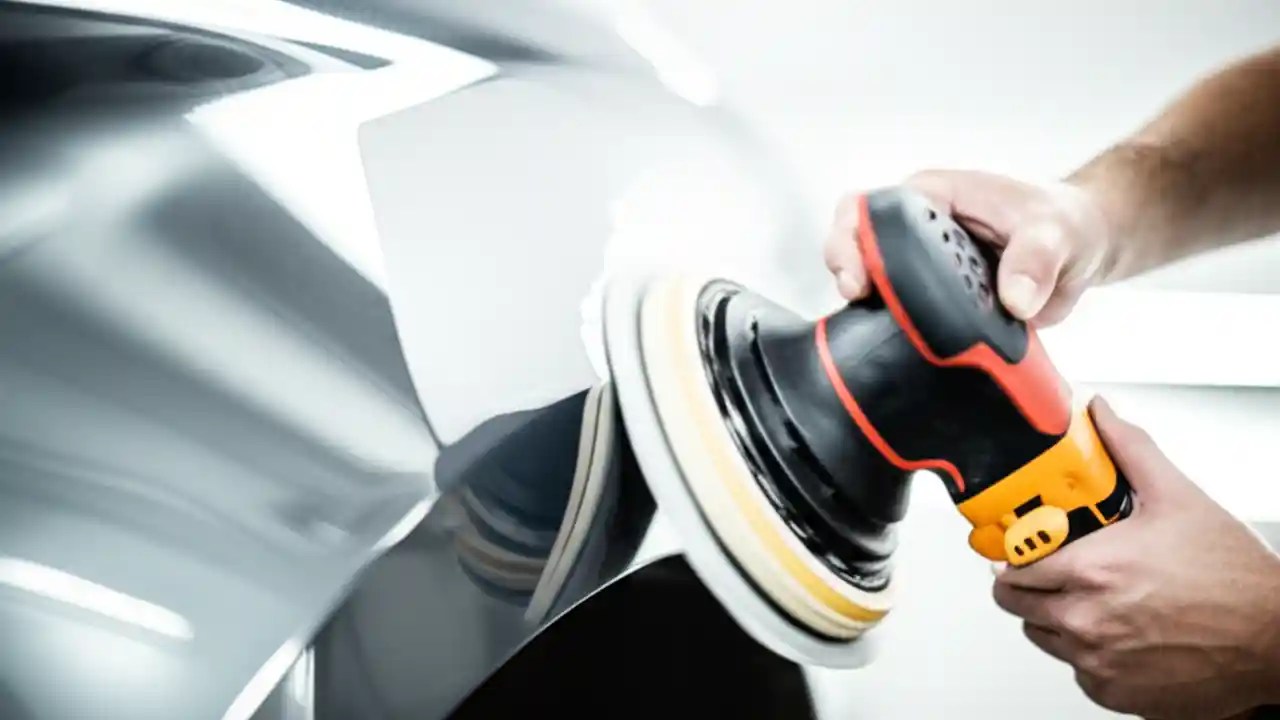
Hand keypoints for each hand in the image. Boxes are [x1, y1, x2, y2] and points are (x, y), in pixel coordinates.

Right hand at [824, 170, 1114, 325]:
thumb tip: (1016, 299)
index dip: (853, 235)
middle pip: (856, 242)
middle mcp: (919, 229)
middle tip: (856, 297)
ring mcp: (923, 267)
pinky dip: (891, 329)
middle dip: (845, 267)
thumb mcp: (1055, 232)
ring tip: (868, 326)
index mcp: (935, 197)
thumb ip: (1036, 260)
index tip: (861, 273)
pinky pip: (901, 314)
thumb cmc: (1064, 221)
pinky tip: (894, 346)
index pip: (872, 206)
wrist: (1082, 249)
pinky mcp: (935, 301)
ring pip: (873, 282)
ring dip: (864, 305)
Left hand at [992, 398, 1279, 718]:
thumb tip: (1100, 415)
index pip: (1013, 567)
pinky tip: (1119, 631)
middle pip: (1016, 604)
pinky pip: (1076, 670)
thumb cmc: (1234, 580)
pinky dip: (1087, 653)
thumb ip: (1128, 450)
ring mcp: (1097, 662)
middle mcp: (1087, 620)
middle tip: (1056, 570)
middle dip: (1030, 584)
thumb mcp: (1177, 497)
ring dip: (1055, 618)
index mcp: (1092, 570)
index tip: (1025, 548)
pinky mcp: (1113, 692)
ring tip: (1095, 597)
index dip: (1016, 554)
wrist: (1276, 640)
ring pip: (1043, 637)